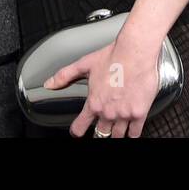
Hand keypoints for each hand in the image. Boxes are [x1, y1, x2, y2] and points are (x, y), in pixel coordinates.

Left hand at [45, 31, 161, 138]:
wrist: (136, 53)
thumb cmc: (113, 57)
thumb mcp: (84, 64)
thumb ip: (64, 76)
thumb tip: (49, 84)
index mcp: (94, 103)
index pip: (80, 127)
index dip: (77, 131)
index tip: (77, 132)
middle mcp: (108, 112)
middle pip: (101, 134)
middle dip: (100, 132)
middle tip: (101, 129)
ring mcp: (124, 115)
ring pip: (117, 136)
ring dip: (115, 133)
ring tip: (116, 129)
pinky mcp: (139, 114)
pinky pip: (134, 133)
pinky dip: (131, 133)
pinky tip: (130, 131)